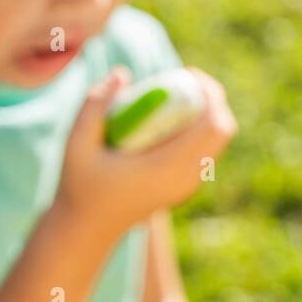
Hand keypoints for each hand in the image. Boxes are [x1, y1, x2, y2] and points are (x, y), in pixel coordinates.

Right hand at [55, 66, 236, 240]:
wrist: (87, 228)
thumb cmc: (79, 186)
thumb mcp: (77, 143)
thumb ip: (96, 105)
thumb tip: (122, 73)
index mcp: (168, 169)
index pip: (213, 125)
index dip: (210, 93)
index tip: (187, 74)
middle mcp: (186, 179)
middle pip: (224, 129)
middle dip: (212, 98)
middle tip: (184, 80)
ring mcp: (189, 185)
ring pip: (218, 141)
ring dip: (207, 112)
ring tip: (177, 95)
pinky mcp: (185, 187)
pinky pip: (207, 150)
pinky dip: (200, 128)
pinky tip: (171, 118)